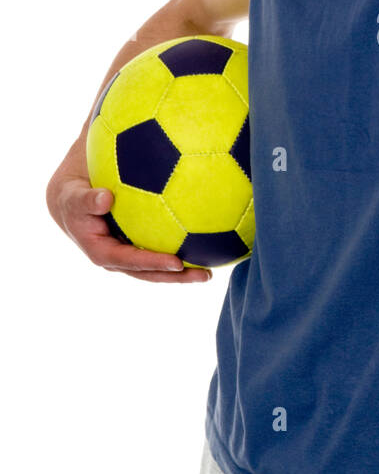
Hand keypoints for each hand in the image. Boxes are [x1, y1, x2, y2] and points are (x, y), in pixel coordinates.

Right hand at [46, 162, 211, 282]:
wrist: (73, 200)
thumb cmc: (74, 197)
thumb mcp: (73, 197)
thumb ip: (86, 199)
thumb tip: (105, 198)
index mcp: (102, 252)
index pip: (129, 261)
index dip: (151, 263)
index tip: (176, 262)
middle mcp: (119, 259)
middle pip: (150, 273)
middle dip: (176, 276)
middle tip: (204, 274)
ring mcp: (130, 255)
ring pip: (159, 267)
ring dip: (184, 271)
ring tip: (211, 271)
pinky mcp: (139, 246)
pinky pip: (162, 250)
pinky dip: (182, 249)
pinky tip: (209, 245)